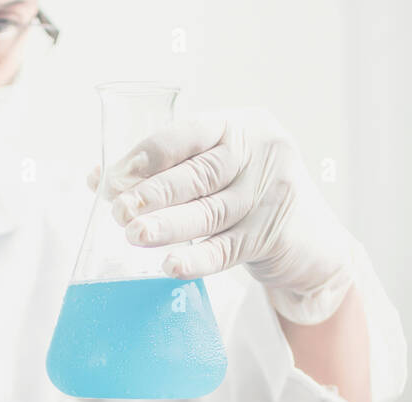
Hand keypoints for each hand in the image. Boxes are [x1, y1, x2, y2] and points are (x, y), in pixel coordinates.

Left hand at [90, 109, 355, 324]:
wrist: (312, 243)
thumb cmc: (250, 199)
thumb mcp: (218, 173)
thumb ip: (168, 171)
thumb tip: (98, 178)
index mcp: (241, 126)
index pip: (188, 134)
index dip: (147, 157)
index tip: (113, 180)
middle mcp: (261, 153)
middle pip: (198, 174)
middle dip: (153, 193)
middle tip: (118, 212)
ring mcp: (271, 194)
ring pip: (209, 212)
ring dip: (167, 225)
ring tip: (134, 235)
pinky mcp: (273, 234)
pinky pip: (226, 249)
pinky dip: (196, 259)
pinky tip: (170, 265)